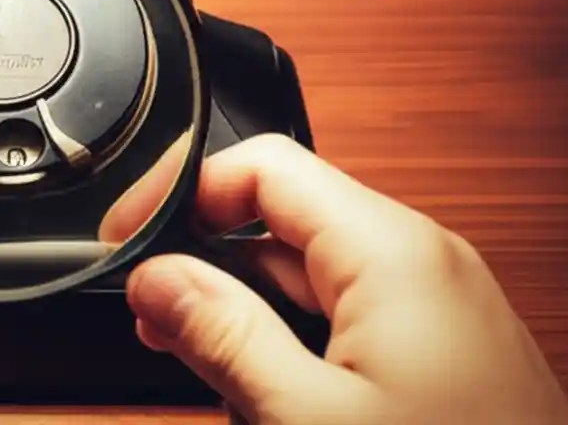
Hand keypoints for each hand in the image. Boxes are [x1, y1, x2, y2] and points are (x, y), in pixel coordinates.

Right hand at [126, 134, 567, 424]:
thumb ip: (224, 336)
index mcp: (392, 251)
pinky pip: (346, 316)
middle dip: (208, 266)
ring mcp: (436, 305)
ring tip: (208, 374)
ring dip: (247, 314)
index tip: (127, 238)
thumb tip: (156, 278)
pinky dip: (293, 342)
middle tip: (155, 323)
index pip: (263, 167)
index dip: (181, 192)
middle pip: (281, 221)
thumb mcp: (309, 417)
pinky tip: (266, 396)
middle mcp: (421, 261)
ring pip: (308, 274)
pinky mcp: (441, 347)